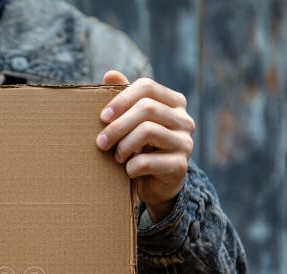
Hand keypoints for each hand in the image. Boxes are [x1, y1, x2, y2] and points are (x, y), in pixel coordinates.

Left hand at [96, 71, 194, 222]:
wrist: (155, 186)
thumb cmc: (139, 149)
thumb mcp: (130, 123)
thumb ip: (123, 98)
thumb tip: (110, 74)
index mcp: (173, 102)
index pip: (147, 87)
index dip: (121, 99)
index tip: (102, 117)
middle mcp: (184, 119)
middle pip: (147, 109)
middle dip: (117, 126)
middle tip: (100, 142)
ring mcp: (185, 142)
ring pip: (148, 131)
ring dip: (123, 146)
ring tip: (116, 157)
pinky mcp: (180, 166)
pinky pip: (149, 161)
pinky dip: (131, 167)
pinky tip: (127, 171)